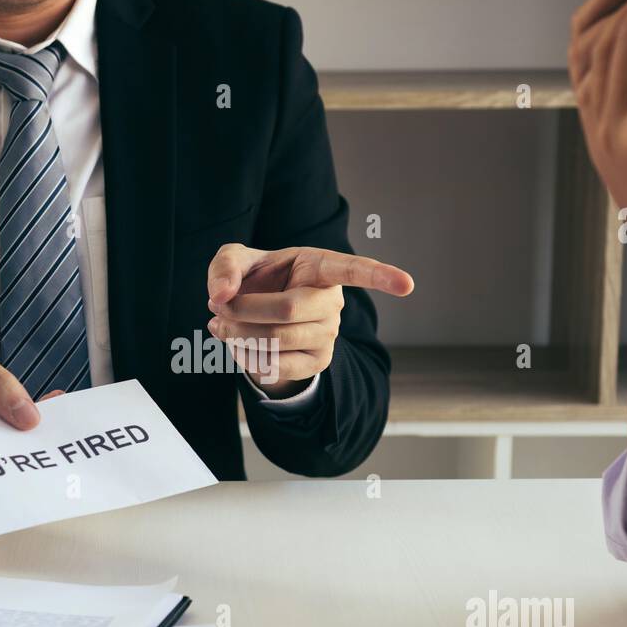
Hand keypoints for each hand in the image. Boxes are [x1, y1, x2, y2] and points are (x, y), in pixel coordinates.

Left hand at [205, 244, 413, 396]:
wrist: (256, 316)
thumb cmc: (255, 278)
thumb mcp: (236, 261)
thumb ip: (226, 267)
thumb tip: (221, 294)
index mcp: (322, 267)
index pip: (355, 269)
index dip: (380, 275)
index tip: (408, 284)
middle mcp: (333, 302)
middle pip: (288, 312)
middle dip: (243, 311)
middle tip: (218, 308)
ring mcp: (328, 335)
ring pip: (276, 341)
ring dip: (237, 335)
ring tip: (221, 324)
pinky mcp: (317, 362)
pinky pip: (275, 365)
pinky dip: (244, 356)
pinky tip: (237, 343)